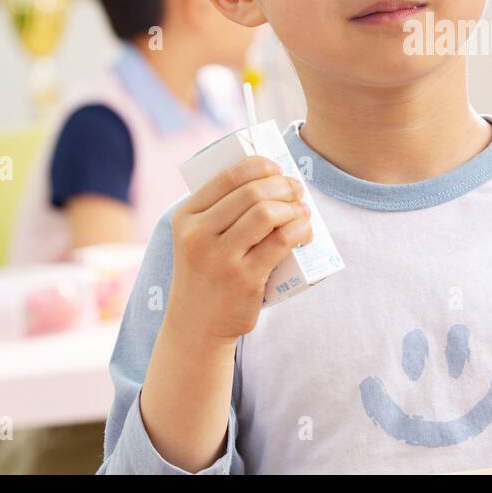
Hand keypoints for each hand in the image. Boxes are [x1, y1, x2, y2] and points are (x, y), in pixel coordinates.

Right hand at [166, 155, 311, 343]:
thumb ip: (220, 212)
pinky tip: (306, 230)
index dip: (260, 166)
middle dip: (283, 185)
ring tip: (302, 211)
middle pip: (252, 193)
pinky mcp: (244, 279)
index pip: (228, 177)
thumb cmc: (207, 273)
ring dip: (293, 207)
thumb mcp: (197, 239)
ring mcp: (220, 258)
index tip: (277, 169)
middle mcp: (198, 235)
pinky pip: (281, 241)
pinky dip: (300, 229)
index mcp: (185, 217)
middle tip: (297, 190)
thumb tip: (270, 178)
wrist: (196, 326)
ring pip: (267, 214)